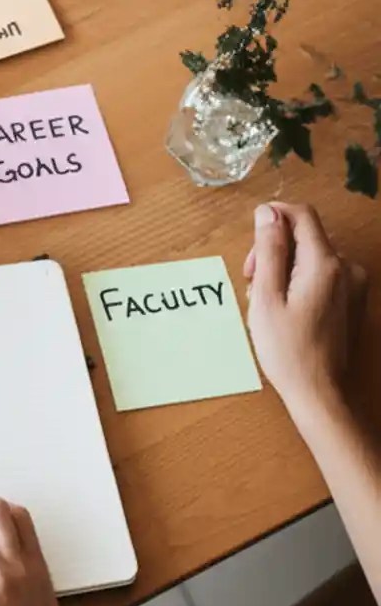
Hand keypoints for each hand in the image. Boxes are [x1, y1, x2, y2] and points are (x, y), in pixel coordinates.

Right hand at [244, 203, 368, 415]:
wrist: (320, 392)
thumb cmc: (287, 350)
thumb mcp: (266, 297)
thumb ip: (268, 251)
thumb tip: (267, 213)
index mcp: (324, 264)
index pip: (302, 216)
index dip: (274, 216)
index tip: (253, 234)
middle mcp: (347, 269)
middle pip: (305, 238)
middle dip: (274, 250)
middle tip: (251, 281)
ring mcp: (354, 285)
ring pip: (311, 258)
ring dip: (284, 269)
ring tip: (266, 301)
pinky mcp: (353, 300)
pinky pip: (322, 276)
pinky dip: (300, 282)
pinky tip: (285, 309)